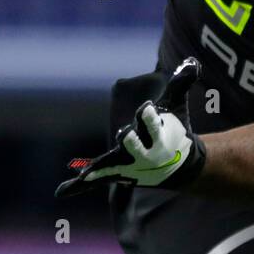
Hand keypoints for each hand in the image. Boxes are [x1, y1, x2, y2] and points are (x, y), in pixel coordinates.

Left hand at [57, 58, 205, 197]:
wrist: (176, 166)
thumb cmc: (172, 130)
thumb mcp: (176, 107)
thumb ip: (181, 84)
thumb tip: (192, 62)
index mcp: (157, 136)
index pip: (152, 125)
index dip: (148, 116)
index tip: (146, 107)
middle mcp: (143, 153)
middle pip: (133, 146)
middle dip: (130, 140)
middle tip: (125, 133)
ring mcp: (128, 165)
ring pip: (113, 165)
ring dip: (100, 168)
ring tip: (84, 174)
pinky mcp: (116, 173)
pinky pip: (97, 179)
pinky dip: (78, 187)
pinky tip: (61, 191)